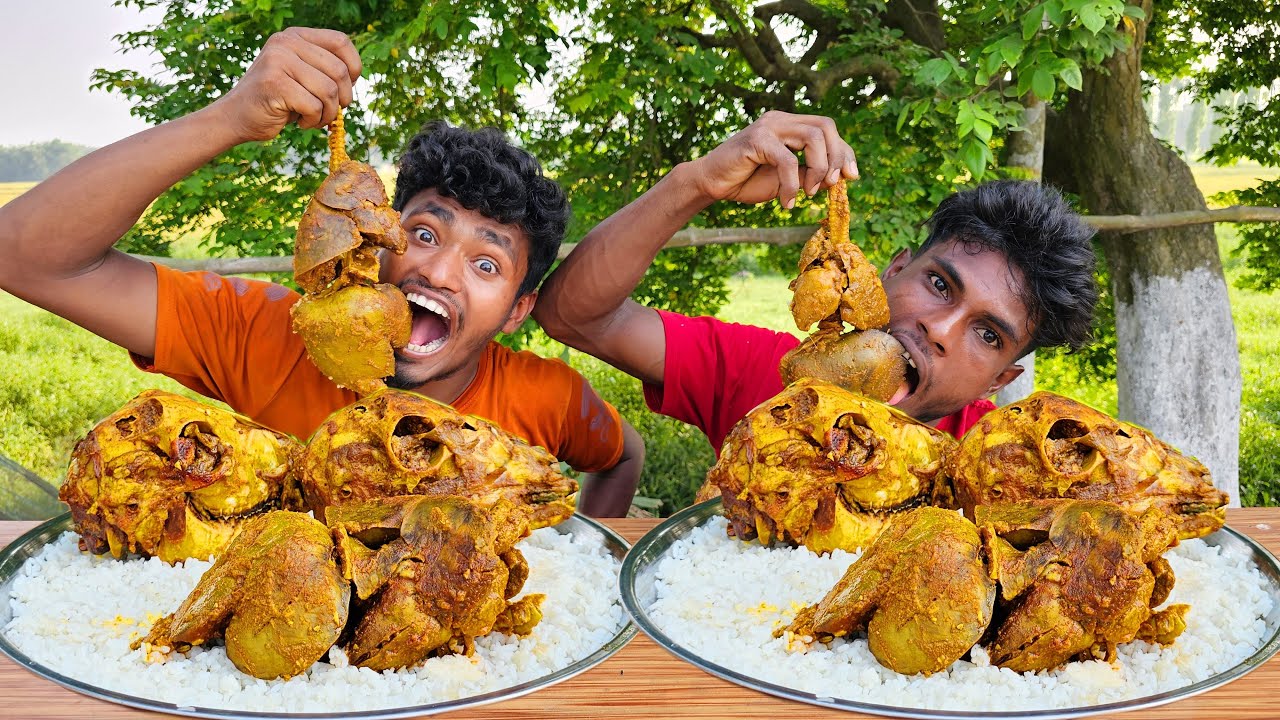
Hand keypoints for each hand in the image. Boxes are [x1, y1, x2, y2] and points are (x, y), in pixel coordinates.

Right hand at [209, 28, 361, 142]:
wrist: (236, 117)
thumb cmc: (278, 100)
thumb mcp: (302, 76)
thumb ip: (325, 68)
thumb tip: (356, 75)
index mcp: (296, 36)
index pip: (341, 41)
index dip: (354, 68)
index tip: (347, 88)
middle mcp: (286, 42)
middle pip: (339, 71)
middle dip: (342, 100)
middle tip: (328, 112)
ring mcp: (278, 61)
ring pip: (329, 91)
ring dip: (327, 114)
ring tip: (312, 118)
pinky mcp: (275, 84)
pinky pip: (314, 106)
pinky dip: (314, 121)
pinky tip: (300, 122)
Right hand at [688, 111, 858, 208]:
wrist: (712, 183)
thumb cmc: (747, 181)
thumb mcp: (787, 179)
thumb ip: (810, 173)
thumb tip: (838, 177)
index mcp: (790, 125)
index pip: (828, 130)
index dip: (845, 152)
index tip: (851, 177)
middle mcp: (781, 119)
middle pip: (826, 127)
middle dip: (836, 158)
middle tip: (829, 185)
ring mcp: (768, 126)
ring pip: (813, 138)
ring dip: (818, 169)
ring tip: (807, 193)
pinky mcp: (756, 139)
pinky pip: (787, 160)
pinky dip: (791, 184)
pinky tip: (786, 202)